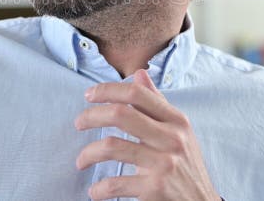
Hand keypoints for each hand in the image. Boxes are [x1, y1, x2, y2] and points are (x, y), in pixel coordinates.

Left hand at [74, 69, 219, 200]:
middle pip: (120, 114)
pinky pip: (115, 183)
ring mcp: (164, 163)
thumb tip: (139, 74)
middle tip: (78, 123)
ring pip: (111, 147)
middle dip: (91, 116)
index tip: (89, 95)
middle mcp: (172, 138)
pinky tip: (95, 192)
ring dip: (88, 154)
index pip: (136, 94)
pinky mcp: (155, 188)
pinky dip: (99, 189)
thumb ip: (157, 104)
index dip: (107, 90)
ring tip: (81, 161)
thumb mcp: (179, 132)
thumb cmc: (186, 165)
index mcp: (176, 120)